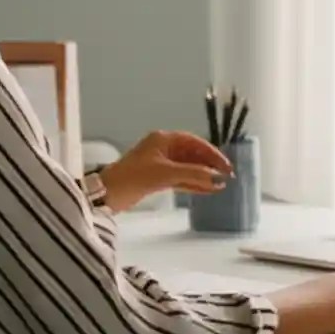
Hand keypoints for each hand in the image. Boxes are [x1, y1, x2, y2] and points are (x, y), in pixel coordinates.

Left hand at [98, 130, 232, 212]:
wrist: (107, 194)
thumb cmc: (134, 177)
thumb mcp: (166, 173)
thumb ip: (193, 174)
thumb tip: (217, 178)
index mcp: (163, 139)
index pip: (194, 142)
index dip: (212, 153)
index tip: (226, 166)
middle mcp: (163, 148)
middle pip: (192, 155)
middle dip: (209, 166)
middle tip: (226, 176)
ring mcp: (160, 164)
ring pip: (187, 168)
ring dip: (203, 176)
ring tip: (220, 186)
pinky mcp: (157, 178)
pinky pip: (180, 178)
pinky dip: (193, 184)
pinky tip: (207, 190)